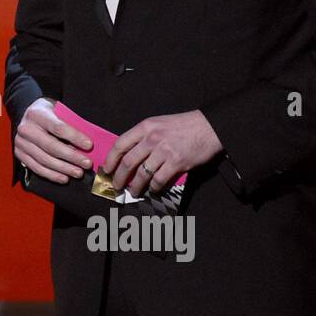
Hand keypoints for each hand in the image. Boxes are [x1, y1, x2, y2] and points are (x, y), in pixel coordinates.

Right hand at [13, 97, 93, 184]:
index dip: (74, 137)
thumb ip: (70, 123)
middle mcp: (25, 128)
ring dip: (63, 168)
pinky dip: (51, 175)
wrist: (28, 115)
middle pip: (51, 146)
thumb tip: (87, 143)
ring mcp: (20, 143)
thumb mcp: (58, 110)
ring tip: (78, 173)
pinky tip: (64, 178)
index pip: (58, 127)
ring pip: (44, 159)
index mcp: (36, 114)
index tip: (89, 146)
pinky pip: (36, 168)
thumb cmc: (48, 113)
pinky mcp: (19, 154)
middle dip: (71, 157)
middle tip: (86, 164)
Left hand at [104, 110, 222, 195]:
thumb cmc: (183, 126)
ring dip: (136, 186)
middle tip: (116, 186)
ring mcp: (164, 151)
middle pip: (128, 162)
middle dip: (119, 177)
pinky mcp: (176, 163)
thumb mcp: (158, 124)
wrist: (208, 127)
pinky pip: (159, 180)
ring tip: (133, 191)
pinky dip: (154, 187)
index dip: (110, 159)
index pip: (120, 144)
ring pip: (142, 174)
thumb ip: (143, 137)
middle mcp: (152, 138)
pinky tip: (153, 190)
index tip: (107, 169)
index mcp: (145, 127)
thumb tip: (129, 155)